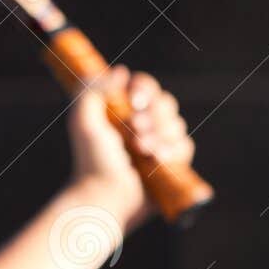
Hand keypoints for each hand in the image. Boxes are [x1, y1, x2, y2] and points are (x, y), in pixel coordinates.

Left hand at [65, 65, 194, 233]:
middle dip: (153, 115)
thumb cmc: (91, 162)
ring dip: (160, 134)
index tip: (134, 100)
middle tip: (134, 129)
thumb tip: (121, 72)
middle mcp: (144, 125)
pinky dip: (172, 150)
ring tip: (141, 150)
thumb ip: (93, 90)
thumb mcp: (83, 121)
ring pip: (178, 124)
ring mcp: (160, 144)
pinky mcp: (172, 164)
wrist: (105, 197)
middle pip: (166, 103)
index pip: (145, 87)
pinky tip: (156, 160)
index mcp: (124, 112)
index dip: (145, 89)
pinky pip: (185, 146)